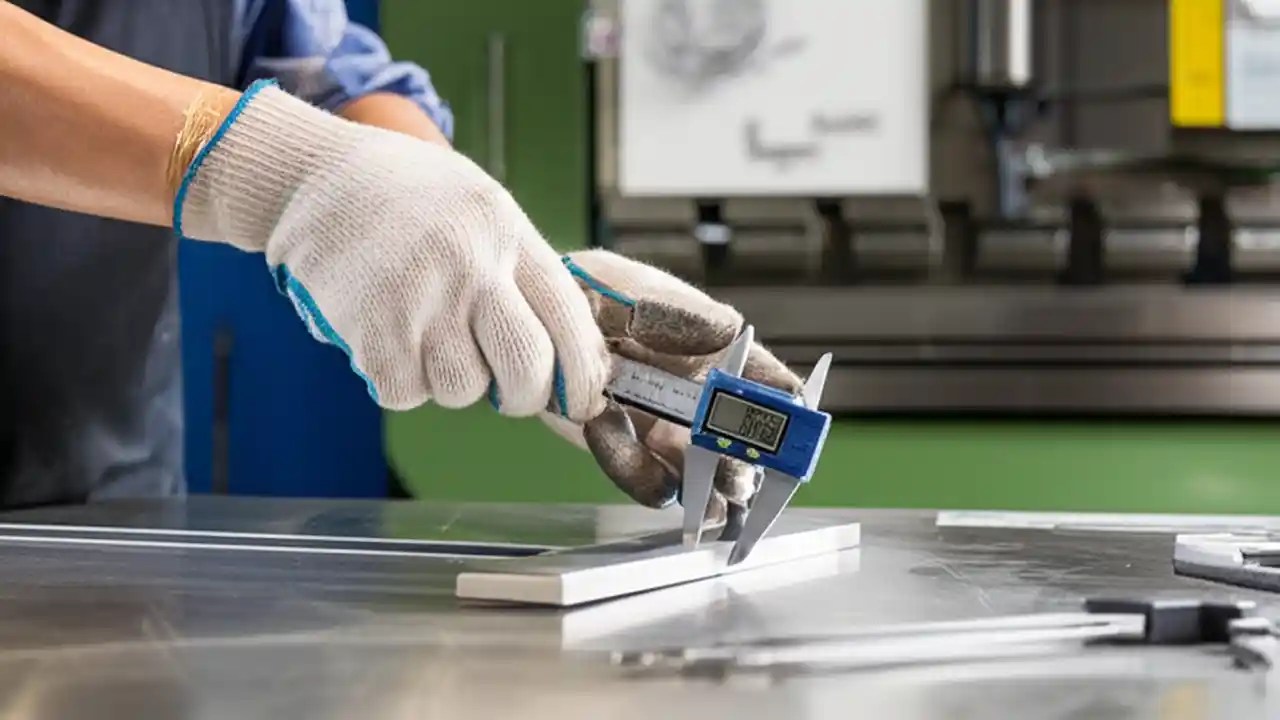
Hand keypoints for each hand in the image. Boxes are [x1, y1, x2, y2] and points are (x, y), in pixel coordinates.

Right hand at [176, 81, 610, 416]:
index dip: (583, 375)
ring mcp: (420, 299)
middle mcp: (470, 265)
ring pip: (464, 390)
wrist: (314, 177)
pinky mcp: (371, 330)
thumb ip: (526, 273)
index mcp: (508, 234)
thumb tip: (575, 354)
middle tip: (508, 392)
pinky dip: (400, 382)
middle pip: (526, 370)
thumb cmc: (410, 200)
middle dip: (524, 397)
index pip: (570, 320)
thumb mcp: (484, 210)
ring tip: (428, 338)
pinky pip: (407, 393)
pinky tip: (389, 340)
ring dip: (451, 382)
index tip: (580, 401)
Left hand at [540, 250, 803, 524]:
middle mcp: (698, 396)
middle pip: (739, 439)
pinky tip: (625, 449)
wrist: (536, 324)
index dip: (783, 405)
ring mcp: (667, 428)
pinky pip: (646, 477)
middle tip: (739, 479)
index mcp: (714, 351)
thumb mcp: (628, 288)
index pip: (766, 381)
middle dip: (744, 462)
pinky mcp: (630, 451)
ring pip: (700, 471)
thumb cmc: (591, 293)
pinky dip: (638, 472)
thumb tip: (728, 327)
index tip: (791, 427)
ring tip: (707, 504)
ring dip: (707, 490)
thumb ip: (673, 311)